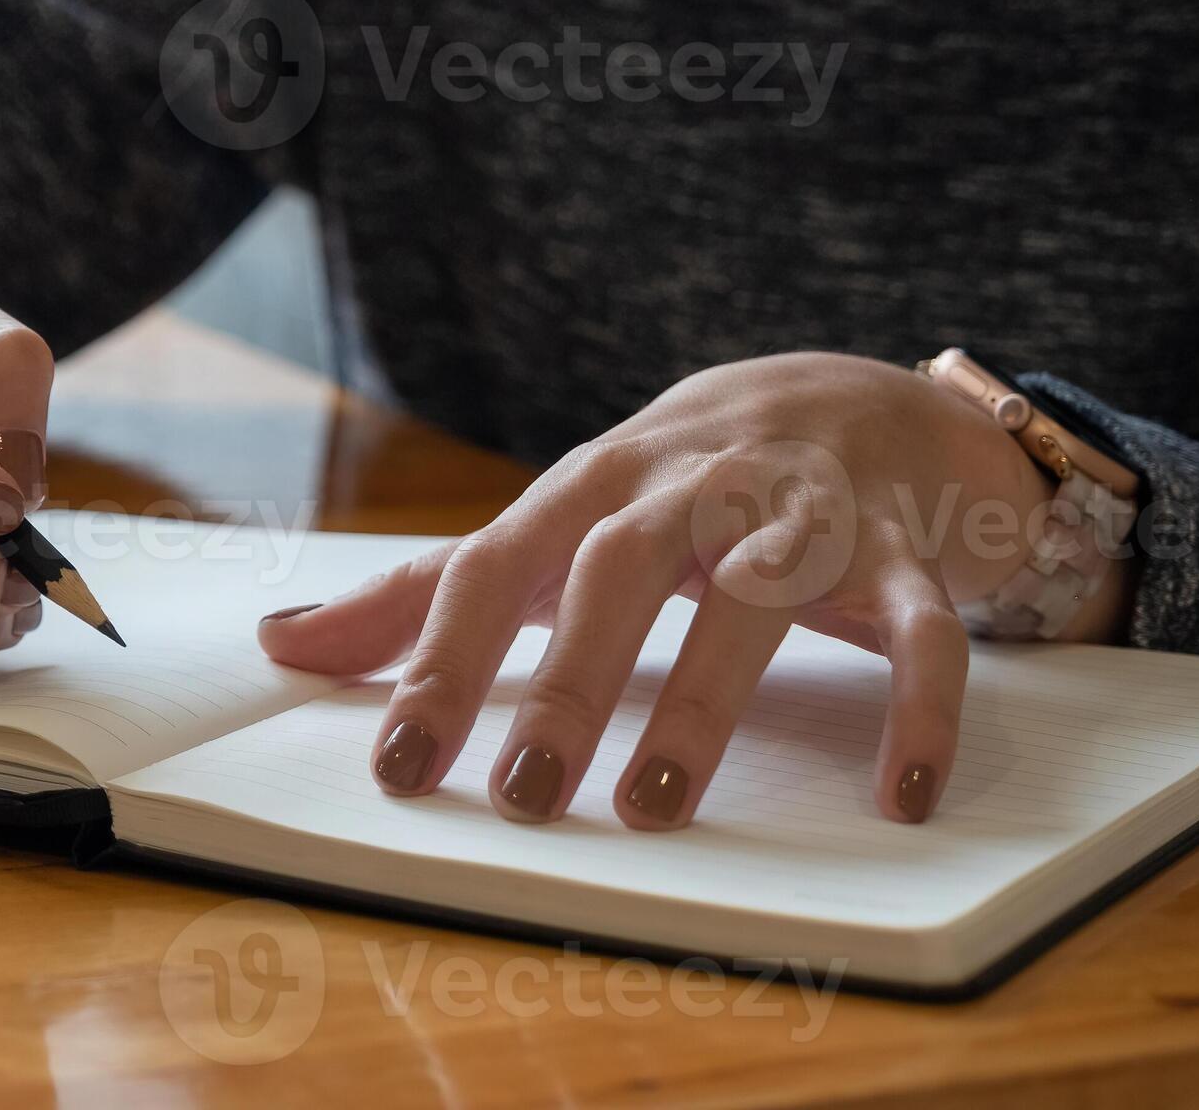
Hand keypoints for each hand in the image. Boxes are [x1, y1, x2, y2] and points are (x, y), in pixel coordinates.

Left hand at [256, 353, 1115, 827]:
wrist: (846, 394)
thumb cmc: (665, 485)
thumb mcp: (544, 527)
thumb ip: (421, 595)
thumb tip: (279, 644)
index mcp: (585, 492)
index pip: (493, 568)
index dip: (441, 662)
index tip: (399, 767)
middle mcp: (684, 491)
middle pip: (614, 573)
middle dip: (567, 683)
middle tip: (524, 797)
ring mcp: (796, 515)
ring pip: (752, 595)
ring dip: (703, 698)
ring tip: (655, 804)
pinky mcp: (899, 552)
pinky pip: (920, 626)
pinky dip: (918, 704)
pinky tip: (900, 792)